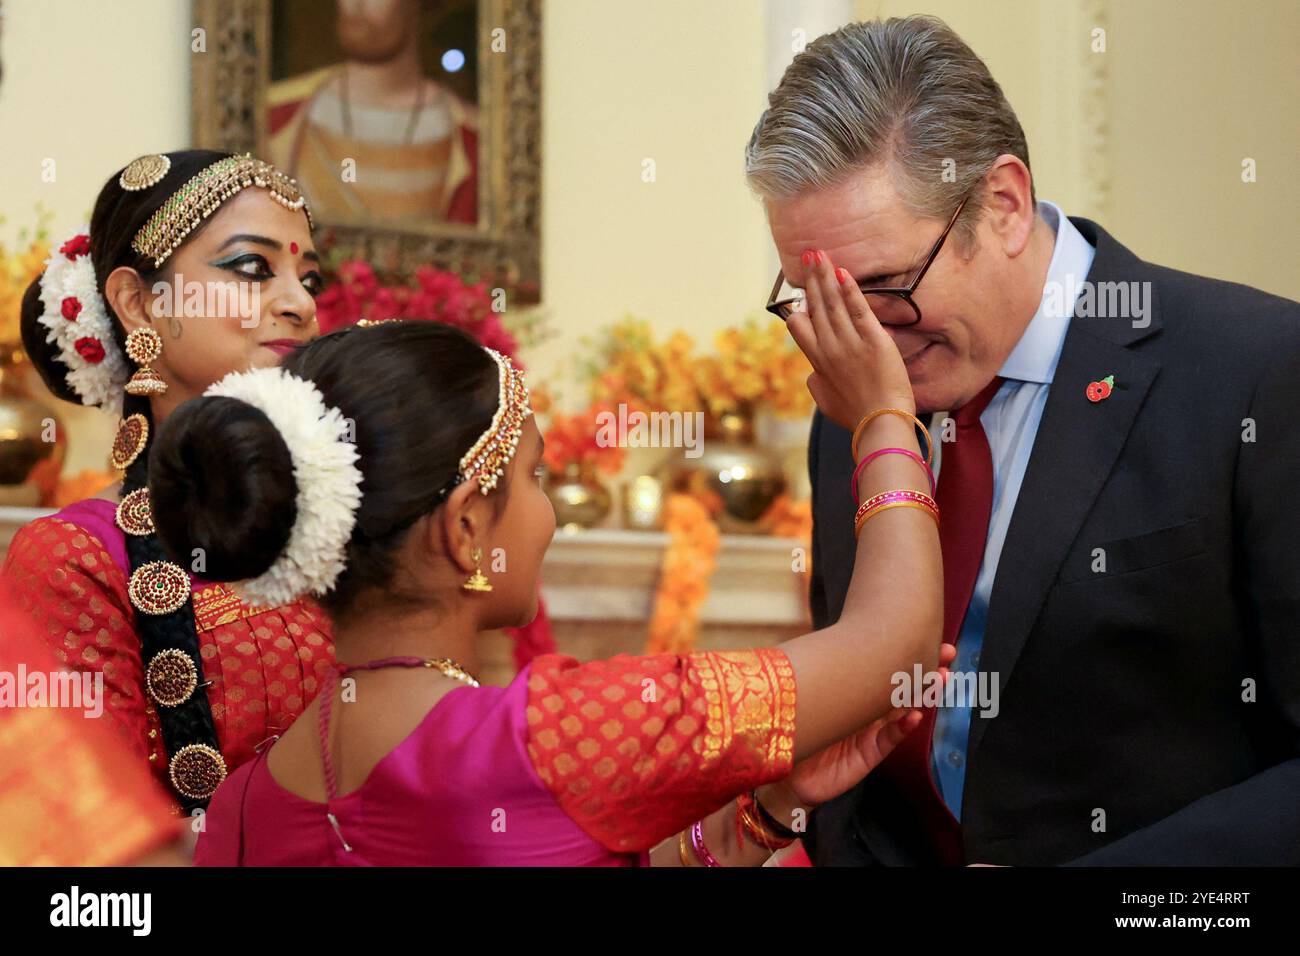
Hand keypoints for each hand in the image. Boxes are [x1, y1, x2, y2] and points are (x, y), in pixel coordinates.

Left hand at [782, 643, 956, 808]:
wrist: (786, 766)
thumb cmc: (798, 726)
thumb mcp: (817, 693)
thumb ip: (831, 670)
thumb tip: (838, 634)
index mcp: (857, 692)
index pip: (887, 670)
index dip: (907, 655)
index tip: (927, 638)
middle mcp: (868, 709)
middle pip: (903, 687)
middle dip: (926, 671)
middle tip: (948, 655)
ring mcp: (871, 731)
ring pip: (904, 711)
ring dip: (923, 696)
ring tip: (940, 679)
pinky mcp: (869, 753)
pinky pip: (890, 738)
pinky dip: (904, 727)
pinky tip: (916, 715)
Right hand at [785, 249, 914, 430]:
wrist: (880, 423)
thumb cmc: (856, 416)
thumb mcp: (826, 402)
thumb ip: (816, 384)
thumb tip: (812, 373)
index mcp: (817, 362)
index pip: (799, 326)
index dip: (800, 308)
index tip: (802, 294)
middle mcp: (829, 348)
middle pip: (815, 306)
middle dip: (811, 279)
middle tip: (808, 256)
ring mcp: (850, 343)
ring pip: (832, 303)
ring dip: (825, 275)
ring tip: (819, 255)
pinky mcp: (873, 340)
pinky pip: (858, 310)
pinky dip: (850, 290)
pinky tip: (843, 272)